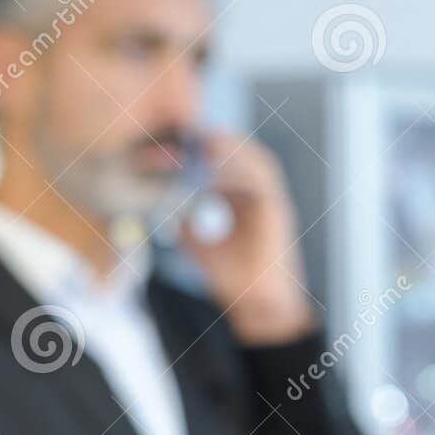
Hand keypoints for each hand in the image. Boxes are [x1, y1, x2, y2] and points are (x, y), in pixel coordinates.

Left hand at [178, 131, 314, 345]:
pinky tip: (217, 164)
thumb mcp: (194, 241)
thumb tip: (156, 203)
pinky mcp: (278, 208)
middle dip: (212, 141)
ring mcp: (269, 199)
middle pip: (237, 153)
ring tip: (202, 141)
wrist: (254, 302)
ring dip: (228, 147)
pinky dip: (241, 167)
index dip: (199, 149)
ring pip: (252, 159)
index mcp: (239, 199)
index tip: (174, 141)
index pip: (220, 162)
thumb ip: (181, 219)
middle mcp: (256, 194)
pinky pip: (261, 177)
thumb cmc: (230, 276)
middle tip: (185, 132)